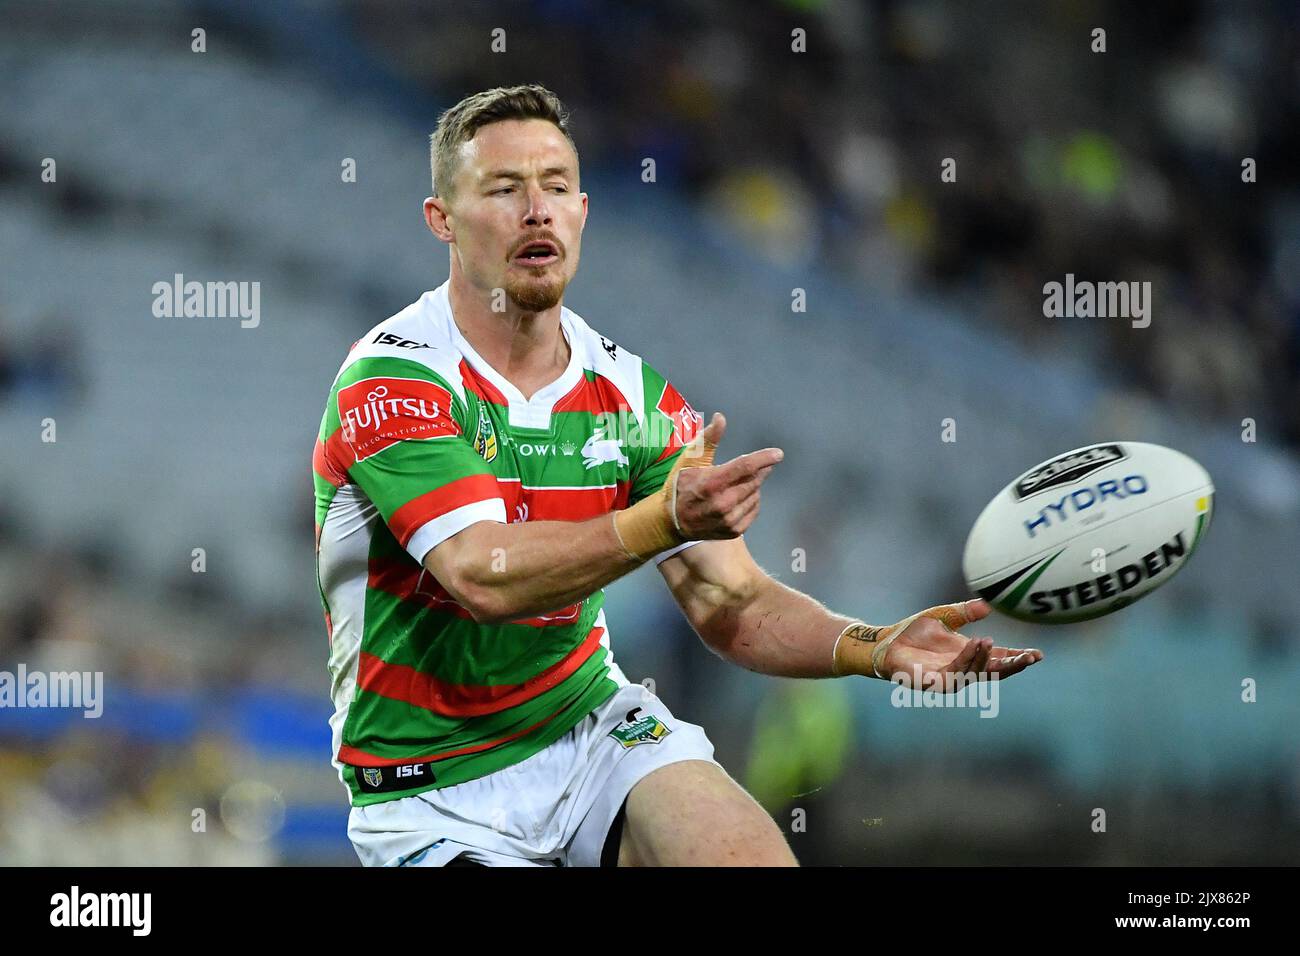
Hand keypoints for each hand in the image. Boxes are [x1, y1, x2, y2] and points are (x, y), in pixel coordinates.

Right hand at [670, 412, 782, 539]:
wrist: (671, 521)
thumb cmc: (680, 485)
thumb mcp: (690, 460)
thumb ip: (708, 439)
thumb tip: (721, 417)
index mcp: (711, 483)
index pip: (745, 467)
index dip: (763, 458)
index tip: (778, 454)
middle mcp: (722, 504)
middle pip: (753, 480)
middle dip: (759, 470)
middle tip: (756, 465)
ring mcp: (729, 520)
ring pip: (756, 494)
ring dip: (753, 485)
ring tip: (737, 483)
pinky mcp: (734, 531)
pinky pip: (754, 509)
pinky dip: (751, 500)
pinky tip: (738, 496)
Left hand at [879, 599, 1043, 690]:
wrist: (886, 643)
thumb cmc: (913, 632)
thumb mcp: (944, 616)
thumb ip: (964, 612)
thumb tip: (988, 606)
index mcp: (968, 655)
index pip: (998, 659)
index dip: (1017, 658)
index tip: (1038, 654)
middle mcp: (963, 669)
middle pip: (995, 672)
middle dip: (1013, 666)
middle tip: (1032, 657)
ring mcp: (950, 678)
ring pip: (976, 672)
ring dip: (985, 658)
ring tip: (989, 640)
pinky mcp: (935, 683)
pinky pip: (956, 673)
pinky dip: (967, 660)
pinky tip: (974, 646)